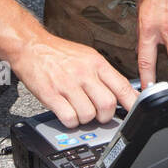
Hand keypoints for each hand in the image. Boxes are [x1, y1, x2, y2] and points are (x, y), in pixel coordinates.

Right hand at [8, 29, 137, 127]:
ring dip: (85, 119)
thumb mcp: (88, 57)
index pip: (122, 86)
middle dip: (105, 116)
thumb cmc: (60, 53)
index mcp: (97, 63)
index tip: (136, 113)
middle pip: (107, 105)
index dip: (132, 103)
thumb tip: (123, 92)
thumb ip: (105, 74)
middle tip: (98, 115)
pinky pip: (69, 118)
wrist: (31, 46)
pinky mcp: (51, 94)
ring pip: (89, 114)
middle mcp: (85, 73)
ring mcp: (68, 84)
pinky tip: (67, 114)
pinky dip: (71, 122)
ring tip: (79, 111)